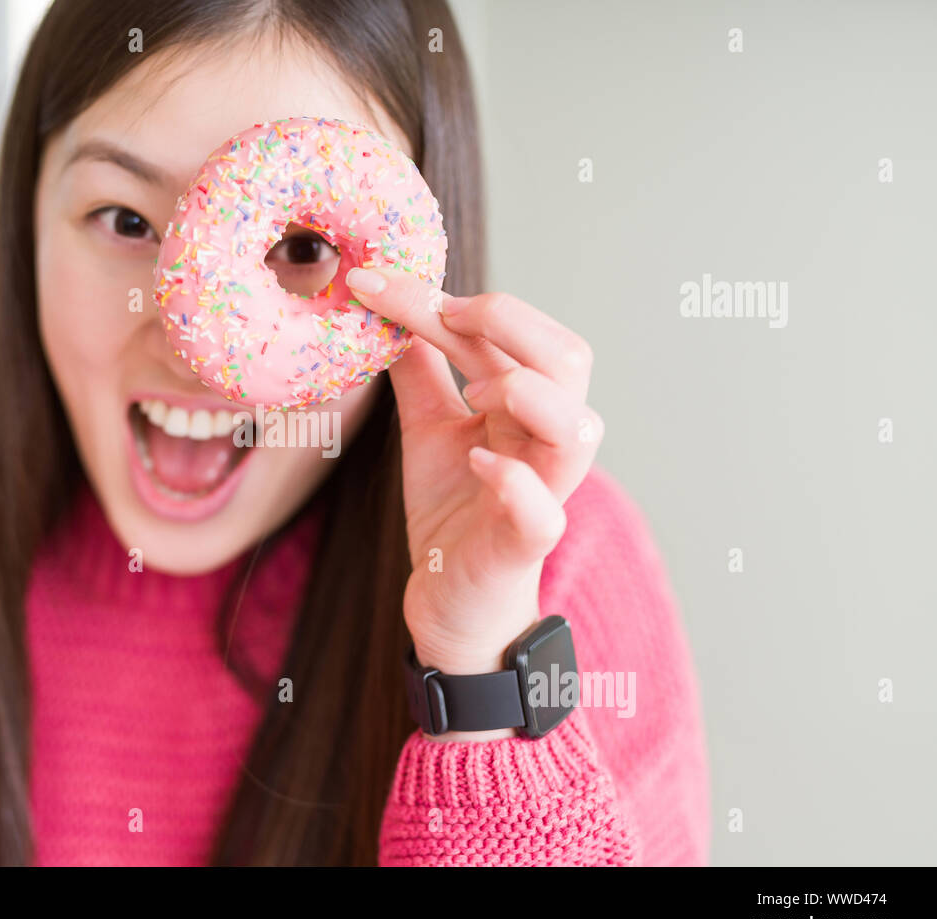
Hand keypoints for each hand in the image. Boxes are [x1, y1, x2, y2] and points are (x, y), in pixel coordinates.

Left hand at [346, 269, 602, 738]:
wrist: (450, 602)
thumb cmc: (453, 512)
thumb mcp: (429, 430)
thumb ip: (421, 373)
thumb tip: (391, 307)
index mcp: (523, 406)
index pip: (507, 333)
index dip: (444, 299)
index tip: (373, 282)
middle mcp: (543, 440)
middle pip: (570, 358)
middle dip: (509, 322)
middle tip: (443, 315)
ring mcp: (543, 492)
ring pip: (578, 427)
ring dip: (525, 392)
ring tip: (473, 396)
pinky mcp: (526, 543)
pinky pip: (544, 509)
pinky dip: (514, 479)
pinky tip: (476, 462)